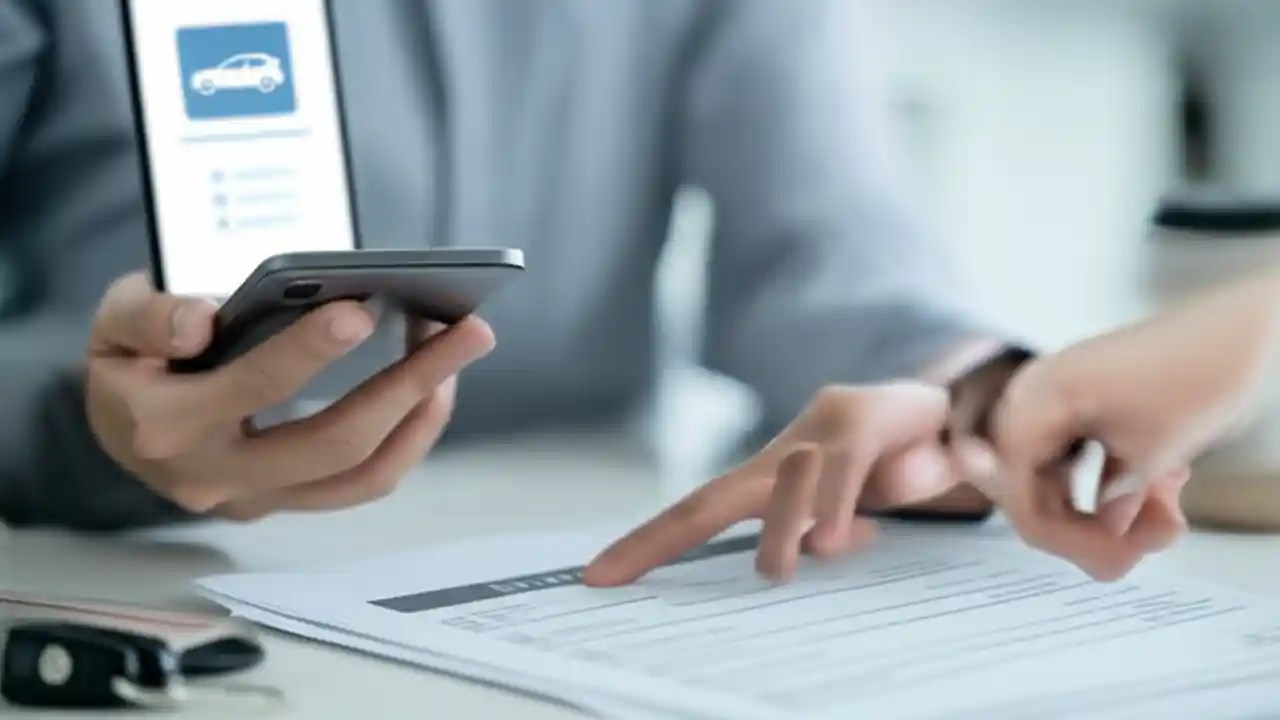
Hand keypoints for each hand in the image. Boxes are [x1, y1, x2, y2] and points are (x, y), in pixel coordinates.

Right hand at [85, 272, 494, 518]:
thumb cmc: (130, 361)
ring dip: (424, 413)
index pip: (252, 388)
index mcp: (166, 426)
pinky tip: (434, 386)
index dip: (310, 351)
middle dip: (409, 382)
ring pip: (363, 474)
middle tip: (467, 329)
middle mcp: (218, 476)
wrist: (121, 423)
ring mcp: (259, 498)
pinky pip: (364, 482)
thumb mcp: (113, 323)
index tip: (363, 311)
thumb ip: (147, 317)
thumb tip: (198, 322)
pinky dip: (410, 436)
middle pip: (334, 442)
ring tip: (461, 351)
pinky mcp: (289, 501)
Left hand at [584, 383, 991, 585]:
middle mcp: (785, 452)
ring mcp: (821, 430)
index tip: (600, 576)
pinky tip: (835, 539)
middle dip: (657, 539)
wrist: (962, 400)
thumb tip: (822, 543)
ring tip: (779, 571)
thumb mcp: (863, 508)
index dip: (650, 544)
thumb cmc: (900, 461)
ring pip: (779, 485)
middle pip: (709, 498)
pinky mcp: (864, 418)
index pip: (702, 512)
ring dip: (777, 531)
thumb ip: (836, 523)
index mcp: (775, 477)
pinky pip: (841, 468)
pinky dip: (833, 506)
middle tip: (609, 576)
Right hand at [982, 319, 1229, 578]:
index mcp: (1036, 401)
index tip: (1106, 554)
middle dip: (1089, 528)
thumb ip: (1107, 506)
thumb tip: (1091, 537)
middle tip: (1142, 543)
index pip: (1013, 490)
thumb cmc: (1199, 373)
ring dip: (1108, 512)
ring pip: (1055, 484)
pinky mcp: (1078, 409)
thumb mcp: (1151, 456)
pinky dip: (1114, 487)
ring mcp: (1053, 404)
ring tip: (1164, 511)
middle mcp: (1033, 399)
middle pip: (1030, 491)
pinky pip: (1075, 466)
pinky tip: (1160, 487)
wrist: (1240, 331)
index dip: (1058, 534)